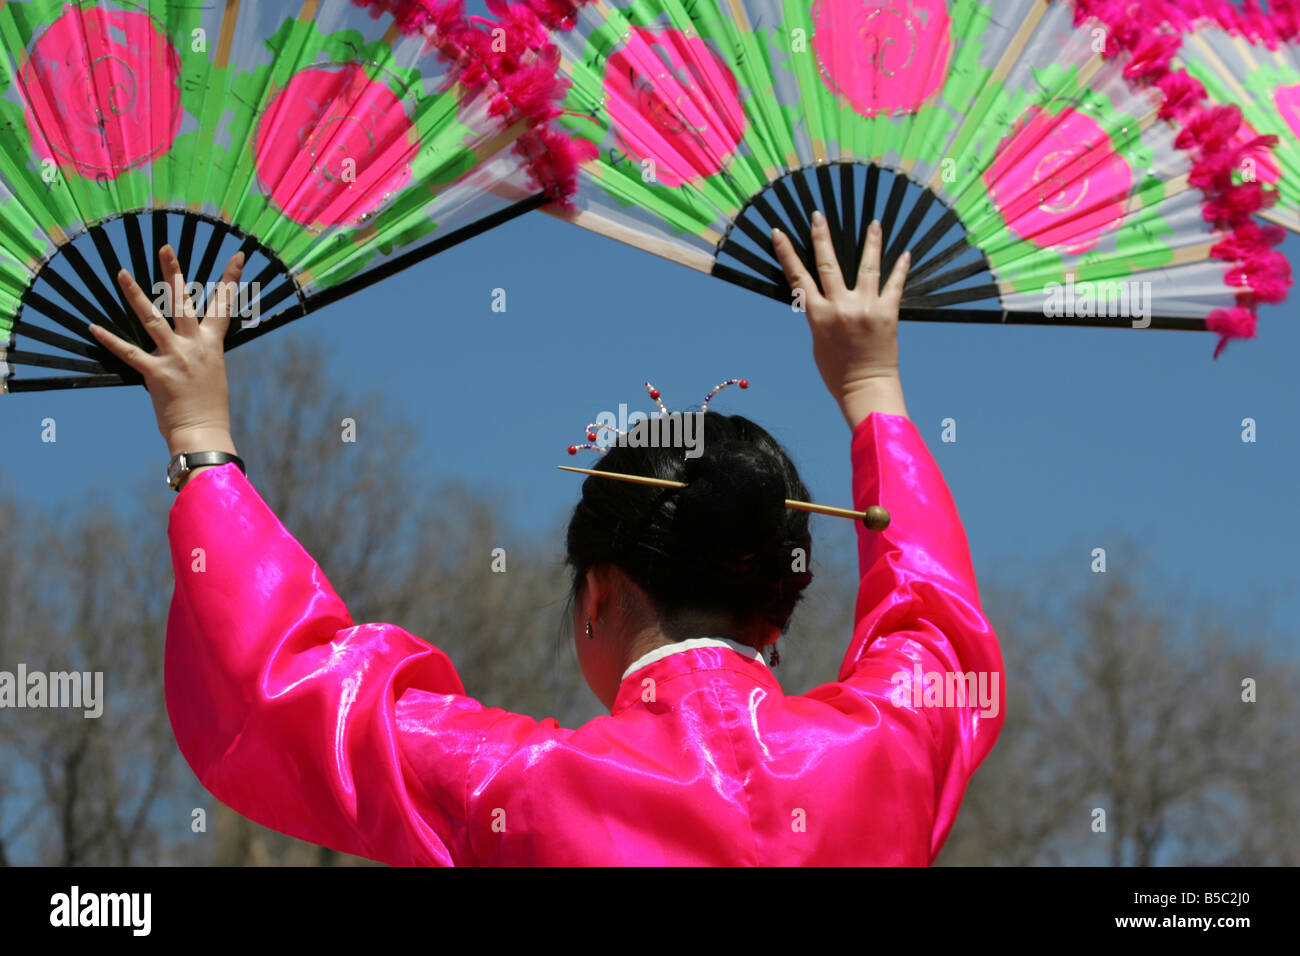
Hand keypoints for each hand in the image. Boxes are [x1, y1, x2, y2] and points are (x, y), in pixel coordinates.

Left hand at [89, 246, 243, 467]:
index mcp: (213, 344)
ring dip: (136, 294)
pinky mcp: (155, 373)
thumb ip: (200, 352)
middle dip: (173, 272)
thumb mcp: (213, 372)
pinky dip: (109, 340)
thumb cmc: (209, 407)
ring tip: (122, 273)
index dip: (230, 278)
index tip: (236, 255)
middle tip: (165, 247)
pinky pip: (128, 352)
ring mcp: (175, 357)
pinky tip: (94, 327)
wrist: (203, 432)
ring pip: (152, 318)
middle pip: (183, 301)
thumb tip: (191, 343)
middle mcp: (195, 345)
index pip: (224, 304)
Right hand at [773, 212, 910, 428]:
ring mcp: (865, 308)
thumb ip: (821, 316)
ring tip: (874, 223)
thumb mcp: (819, 342)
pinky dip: (900, 268)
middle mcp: (840, 307)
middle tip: (819, 214)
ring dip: (871, 242)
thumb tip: (824, 298)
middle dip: (821, 236)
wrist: (865, 388)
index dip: (787, 253)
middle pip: (828, 263)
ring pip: (867, 266)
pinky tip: (905, 253)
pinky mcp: (887, 313)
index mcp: (818, 316)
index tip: (779, 233)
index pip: (798, 277)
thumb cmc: (838, 372)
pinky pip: (895, 285)